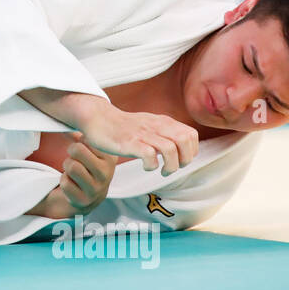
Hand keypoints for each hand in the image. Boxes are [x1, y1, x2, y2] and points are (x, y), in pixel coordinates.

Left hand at [33, 133, 117, 217]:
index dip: (80, 141)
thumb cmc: (89, 168)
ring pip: (71, 166)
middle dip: (71, 152)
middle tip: (75, 158)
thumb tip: (70, 117)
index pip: (88, 138)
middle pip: (77, 149)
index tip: (84, 146)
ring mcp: (96, 188)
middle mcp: (107, 173)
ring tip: (74, 170)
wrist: (90, 197)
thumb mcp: (93, 151)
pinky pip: (65, 183)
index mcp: (110, 157)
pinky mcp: (84, 200)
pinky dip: (64, 181)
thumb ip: (83, 134)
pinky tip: (73, 183)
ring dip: (67, 166)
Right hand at [73, 101, 198, 175]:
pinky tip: (146, 167)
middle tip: (173, 166)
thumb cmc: (123, 126)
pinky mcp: (129, 142)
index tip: (180, 159)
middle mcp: (155, 126)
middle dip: (184, 159)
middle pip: (185, 140)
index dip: (190, 151)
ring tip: (162, 171)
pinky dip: (152, 165)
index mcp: (162, 122)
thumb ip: (165, 131)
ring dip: (170, 166)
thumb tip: (182, 145)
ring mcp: (142, 134)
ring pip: (170, 149)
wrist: (97, 118)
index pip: (191, 134)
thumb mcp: (149, 124)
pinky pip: (149, 155)